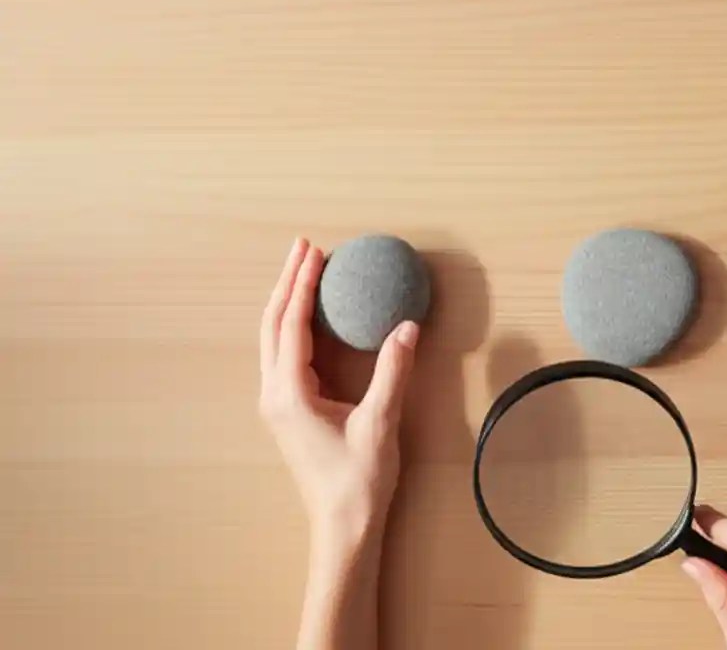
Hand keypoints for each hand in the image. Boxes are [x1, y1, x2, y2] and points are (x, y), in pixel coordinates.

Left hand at [258, 238, 419, 541]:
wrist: (342, 525)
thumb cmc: (358, 480)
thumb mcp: (380, 423)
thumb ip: (392, 371)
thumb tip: (407, 326)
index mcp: (290, 393)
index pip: (292, 325)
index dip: (302, 285)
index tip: (316, 252)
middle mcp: (274, 394)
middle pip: (272, 324)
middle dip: (287, 282)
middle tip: (305, 247)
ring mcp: (277, 403)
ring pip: (273, 338)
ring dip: (287, 301)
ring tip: (305, 270)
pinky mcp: (288, 410)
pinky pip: (283, 354)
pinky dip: (294, 325)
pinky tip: (312, 315)